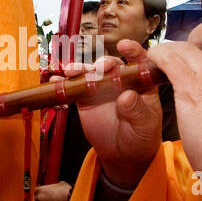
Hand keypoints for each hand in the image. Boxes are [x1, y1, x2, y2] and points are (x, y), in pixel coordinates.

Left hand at [35, 181, 72, 200]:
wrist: (70, 197)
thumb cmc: (66, 190)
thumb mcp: (59, 183)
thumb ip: (54, 186)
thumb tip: (56, 187)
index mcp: (41, 189)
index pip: (35, 192)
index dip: (39, 193)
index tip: (41, 195)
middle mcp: (40, 196)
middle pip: (35, 200)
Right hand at [73, 39, 162, 187]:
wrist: (124, 154)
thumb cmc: (141, 137)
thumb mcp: (145, 125)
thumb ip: (137, 110)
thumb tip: (126, 96)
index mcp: (140, 83)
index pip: (138, 61)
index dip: (132, 51)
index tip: (124, 46)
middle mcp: (120, 81)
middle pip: (110, 64)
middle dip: (102, 63)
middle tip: (97, 69)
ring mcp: (101, 88)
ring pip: (90, 72)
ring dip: (79, 69)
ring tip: (71, 71)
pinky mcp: (85, 98)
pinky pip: (74, 87)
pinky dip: (64, 83)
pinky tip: (56, 82)